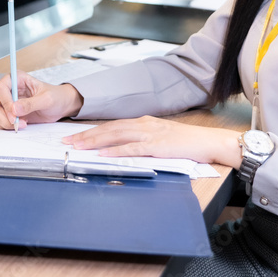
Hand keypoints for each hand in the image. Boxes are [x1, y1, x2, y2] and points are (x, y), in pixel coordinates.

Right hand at [0, 70, 83, 129]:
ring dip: (2, 122)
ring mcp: (5, 101)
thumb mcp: (47, 99)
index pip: (0, 87)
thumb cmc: (55, 97)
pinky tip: (14, 126)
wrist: (60, 106)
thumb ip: (31, 103)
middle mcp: (8, 89)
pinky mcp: (6, 112)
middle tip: (16, 123)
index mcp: (17, 79)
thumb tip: (15, 109)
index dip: (5, 102)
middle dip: (3, 116)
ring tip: (19, 125)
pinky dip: (1, 125)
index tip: (14, 114)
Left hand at [62, 116, 242, 166]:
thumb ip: (144, 140)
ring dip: (95, 142)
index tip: (76, 136)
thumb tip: (125, 148)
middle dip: (86, 135)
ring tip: (78, 147)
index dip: (93, 131)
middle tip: (67, 141)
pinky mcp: (157, 146)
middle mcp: (144, 124)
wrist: (210, 142)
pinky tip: (103, 154)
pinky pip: (132, 149)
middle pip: (109, 129)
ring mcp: (150, 134)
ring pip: (116, 136)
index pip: (112, 125)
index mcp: (144, 122)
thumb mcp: (162, 137)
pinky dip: (115, 151)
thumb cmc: (188, 142)